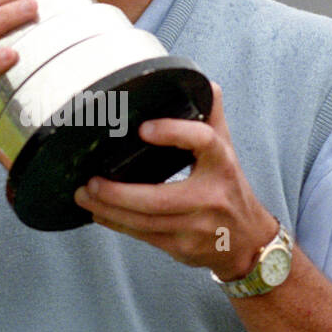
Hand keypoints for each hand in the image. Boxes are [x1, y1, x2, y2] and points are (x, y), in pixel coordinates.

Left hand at [73, 82, 276, 275]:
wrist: (247, 241)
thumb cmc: (229, 189)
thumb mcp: (226, 150)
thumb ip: (212, 117)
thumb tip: (204, 84)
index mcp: (222, 164)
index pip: (203, 141)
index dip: (173, 133)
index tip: (144, 129)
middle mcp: (210, 196)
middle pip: (158, 198)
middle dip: (118, 192)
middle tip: (91, 180)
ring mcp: (196, 226)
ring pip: (145, 221)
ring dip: (109, 209)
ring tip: (84, 195)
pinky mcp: (182, 246)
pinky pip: (143, 236)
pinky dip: (117, 224)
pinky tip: (98, 212)